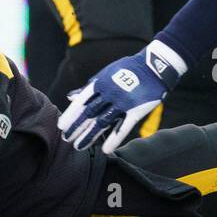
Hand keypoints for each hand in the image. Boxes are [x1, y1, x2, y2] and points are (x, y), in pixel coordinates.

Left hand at [58, 41, 186, 153]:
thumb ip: (88, 88)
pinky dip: (114, 139)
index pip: (81, 102)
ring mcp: (123, 103)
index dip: (71, 115)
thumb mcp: (105, 75)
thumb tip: (70, 97)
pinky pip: (123, 127)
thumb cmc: (127, 70)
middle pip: (89, 114)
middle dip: (77, 127)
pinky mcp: (136, 110)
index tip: (62, 126)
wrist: (154, 67)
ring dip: (90, 135)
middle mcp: (110, 94)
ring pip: (103, 123)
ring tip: (79, 146)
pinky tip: (106, 150)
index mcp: (100, 84)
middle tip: (66, 139)